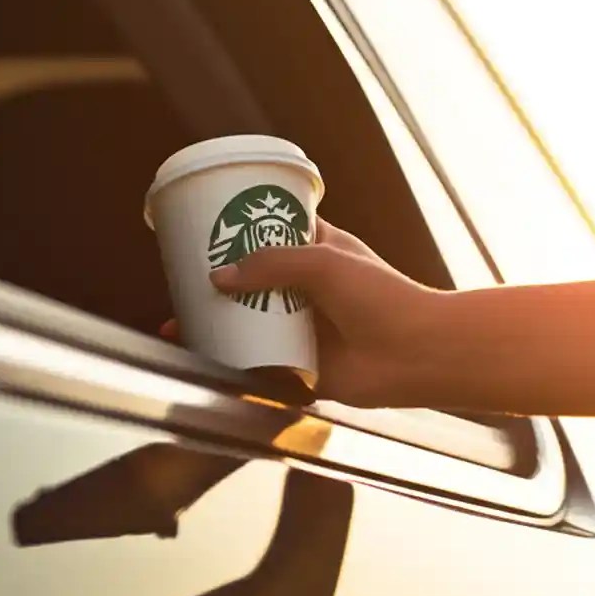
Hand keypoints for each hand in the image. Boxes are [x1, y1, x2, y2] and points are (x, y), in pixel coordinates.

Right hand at [163, 219, 446, 407]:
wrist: (416, 354)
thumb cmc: (383, 298)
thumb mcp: (324, 262)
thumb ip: (271, 265)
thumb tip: (219, 277)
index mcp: (320, 253)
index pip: (275, 233)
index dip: (243, 230)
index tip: (208, 228)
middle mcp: (309, 291)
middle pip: (253, 282)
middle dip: (217, 283)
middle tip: (180, 282)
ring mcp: (305, 329)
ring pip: (251, 324)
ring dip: (216, 324)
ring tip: (178, 323)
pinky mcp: (303, 367)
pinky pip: (260, 363)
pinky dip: (232, 361)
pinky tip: (202, 359)